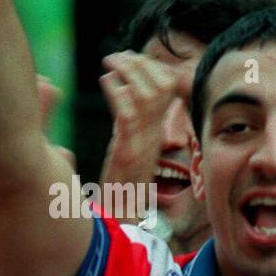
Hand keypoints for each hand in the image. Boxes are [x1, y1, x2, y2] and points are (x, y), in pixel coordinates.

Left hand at [98, 51, 184, 187]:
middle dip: (141, 63)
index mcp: (156, 131)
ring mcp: (142, 143)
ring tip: (109, 63)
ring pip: (148, 95)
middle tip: (117, 56)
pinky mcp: (127, 153)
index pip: (170, 88)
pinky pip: (128, 115)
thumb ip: (129, 119)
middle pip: (162, 86)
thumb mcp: (128, 144)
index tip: (131, 58)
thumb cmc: (118, 184)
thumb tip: (121, 89)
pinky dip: (117, 93)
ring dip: (129, 72)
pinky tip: (105, 82)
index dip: (154, 66)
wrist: (120, 220)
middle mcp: (153, 134)